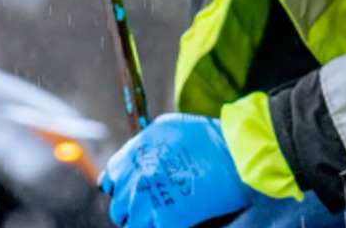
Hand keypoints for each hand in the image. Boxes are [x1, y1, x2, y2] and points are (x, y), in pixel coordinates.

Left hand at [100, 114, 254, 227]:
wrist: (236, 153)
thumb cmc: (207, 136)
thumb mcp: (167, 127)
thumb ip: (143, 144)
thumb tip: (135, 157)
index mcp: (130, 160)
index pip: (109, 182)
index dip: (123, 186)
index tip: (137, 188)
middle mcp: (134, 183)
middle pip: (119, 208)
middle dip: (135, 206)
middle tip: (156, 202)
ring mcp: (148, 205)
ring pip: (133, 225)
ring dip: (146, 221)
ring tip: (165, 212)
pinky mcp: (167, 222)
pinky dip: (160, 225)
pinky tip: (176, 218)